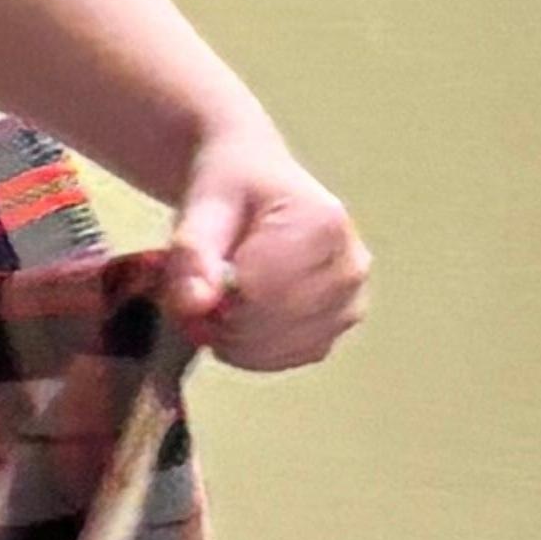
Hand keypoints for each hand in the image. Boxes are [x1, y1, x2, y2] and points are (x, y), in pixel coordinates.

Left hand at [164, 114, 370, 373]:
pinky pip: (294, 357)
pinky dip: (255, 351)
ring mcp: (351, 300)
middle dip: (224, 321)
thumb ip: (192, 252)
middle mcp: (351, 266)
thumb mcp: (201, 204)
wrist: (257, 183)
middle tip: (194, 299)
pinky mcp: (339, 325)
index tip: (189, 286)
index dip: (217, 300)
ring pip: (286, 347)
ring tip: (214, 306)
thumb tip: (194, 304)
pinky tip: (235, 323)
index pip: (264, 291)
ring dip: (237, 339)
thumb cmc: (232, 188)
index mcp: (324, 224)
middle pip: (276, 322)